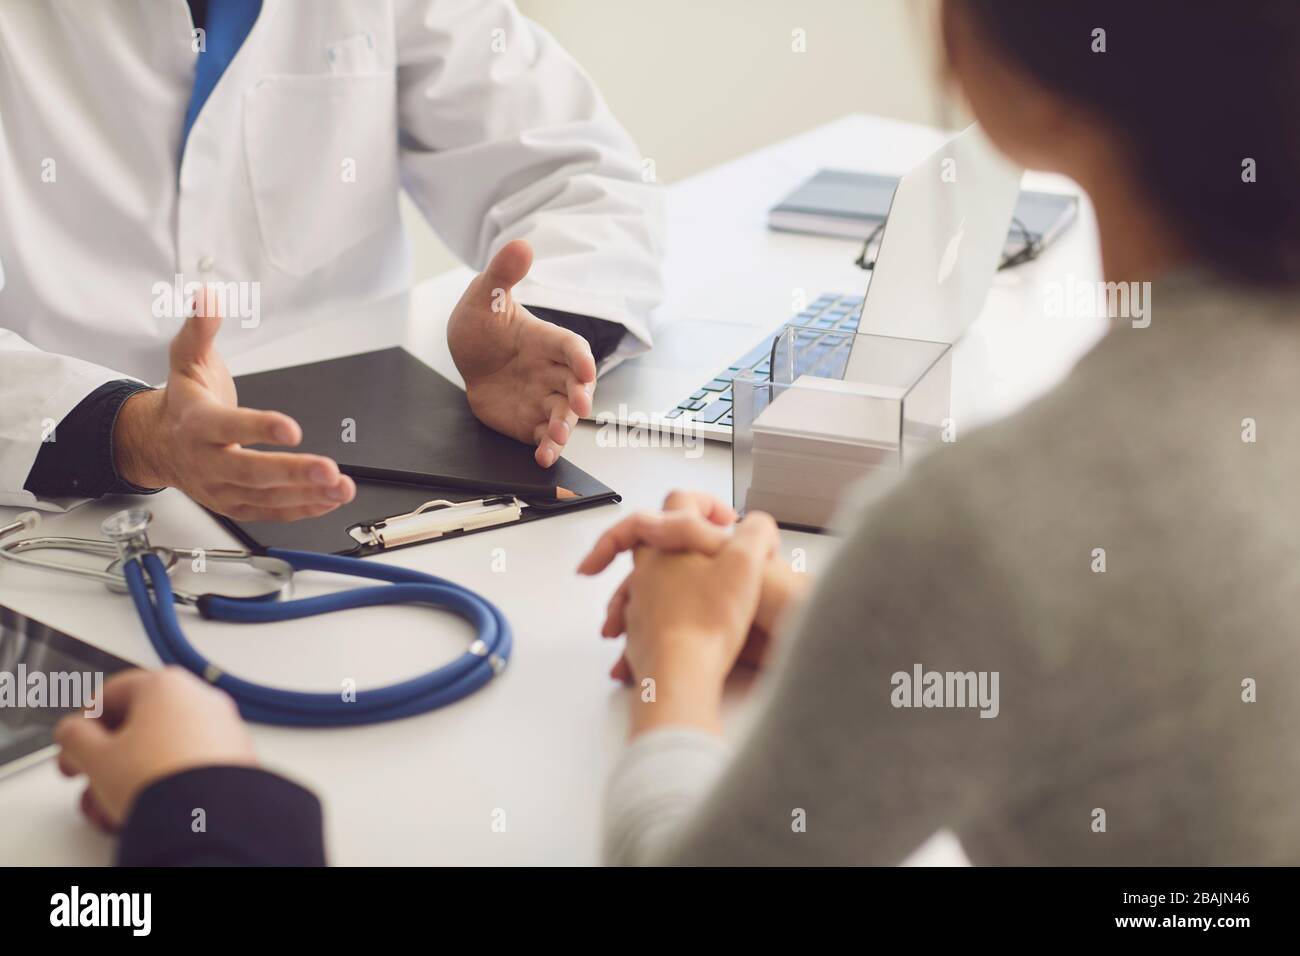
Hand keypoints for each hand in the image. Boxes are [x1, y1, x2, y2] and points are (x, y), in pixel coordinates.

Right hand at [53, 667, 257, 830]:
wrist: (207, 819)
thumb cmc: (157, 780)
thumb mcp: (96, 758)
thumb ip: (74, 737)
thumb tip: (74, 731)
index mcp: (166, 685)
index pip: (112, 692)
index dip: (84, 722)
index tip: (73, 745)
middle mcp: (200, 698)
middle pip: (138, 722)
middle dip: (105, 756)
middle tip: (88, 778)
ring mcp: (223, 727)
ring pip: (161, 747)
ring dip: (128, 774)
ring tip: (107, 806)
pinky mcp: (235, 756)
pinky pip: (188, 762)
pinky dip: (162, 780)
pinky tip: (143, 807)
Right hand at [113, 287, 354, 520]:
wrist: (157, 443)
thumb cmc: (183, 401)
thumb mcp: (187, 358)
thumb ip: (201, 328)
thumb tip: (208, 297)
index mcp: (197, 423)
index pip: (228, 427)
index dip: (259, 429)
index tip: (292, 429)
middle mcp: (207, 460)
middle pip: (249, 471)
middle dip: (292, 472)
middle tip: (329, 468)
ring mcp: (220, 487)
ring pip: (265, 496)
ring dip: (307, 494)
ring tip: (342, 487)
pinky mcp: (234, 504)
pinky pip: (270, 512)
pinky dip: (302, 508)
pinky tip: (329, 500)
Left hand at [447, 239, 596, 467]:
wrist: (469, 355)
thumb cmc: (484, 322)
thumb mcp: (486, 295)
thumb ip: (504, 274)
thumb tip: (520, 244)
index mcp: (548, 340)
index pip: (572, 348)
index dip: (581, 357)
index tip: (584, 367)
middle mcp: (552, 371)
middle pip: (575, 386)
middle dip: (579, 397)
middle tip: (579, 407)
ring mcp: (543, 398)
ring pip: (562, 415)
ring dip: (564, 428)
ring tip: (557, 438)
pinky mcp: (531, 421)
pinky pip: (543, 437)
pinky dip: (547, 448)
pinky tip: (543, 457)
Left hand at [578, 491, 810, 680]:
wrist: (681, 671)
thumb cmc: (709, 618)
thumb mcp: (748, 563)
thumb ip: (757, 532)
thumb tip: (758, 525)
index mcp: (669, 543)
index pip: (678, 501)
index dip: (705, 502)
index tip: (723, 518)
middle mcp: (647, 569)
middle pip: (649, 538)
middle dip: (672, 538)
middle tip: (695, 546)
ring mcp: (639, 602)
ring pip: (640, 579)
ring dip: (664, 580)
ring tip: (689, 595)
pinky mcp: (639, 634)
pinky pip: (643, 618)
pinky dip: (658, 618)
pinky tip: (678, 631)